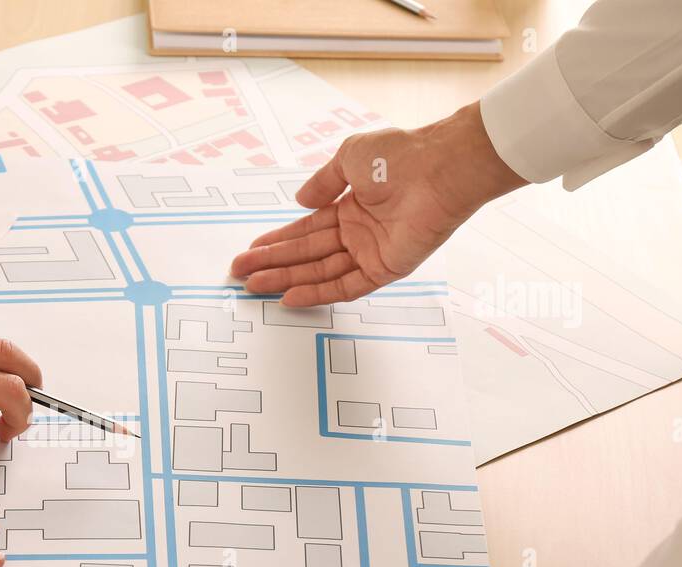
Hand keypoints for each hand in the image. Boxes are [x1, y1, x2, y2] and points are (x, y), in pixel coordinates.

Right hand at [230, 103, 526, 305]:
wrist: (439, 168)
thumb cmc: (400, 155)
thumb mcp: (349, 157)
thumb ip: (323, 183)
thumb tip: (299, 201)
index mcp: (351, 205)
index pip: (307, 229)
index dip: (278, 240)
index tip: (252, 249)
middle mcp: (359, 232)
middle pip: (307, 254)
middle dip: (273, 264)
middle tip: (241, 274)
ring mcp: (371, 252)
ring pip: (319, 272)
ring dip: (286, 280)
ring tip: (255, 286)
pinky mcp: (385, 269)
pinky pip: (346, 286)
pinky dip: (317, 293)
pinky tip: (290, 297)